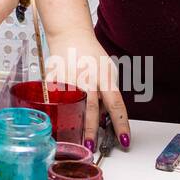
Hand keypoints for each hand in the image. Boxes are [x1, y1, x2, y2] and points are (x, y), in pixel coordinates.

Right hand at [44, 29, 130, 150]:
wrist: (70, 33)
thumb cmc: (91, 53)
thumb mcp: (108, 70)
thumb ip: (108, 92)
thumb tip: (106, 116)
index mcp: (105, 77)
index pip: (117, 106)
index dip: (121, 125)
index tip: (125, 141)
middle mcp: (88, 78)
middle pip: (92, 108)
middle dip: (93, 129)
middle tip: (92, 146)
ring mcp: (70, 78)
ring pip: (72, 105)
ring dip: (75, 124)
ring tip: (75, 139)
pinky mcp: (54, 77)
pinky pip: (54, 96)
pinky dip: (56, 108)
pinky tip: (56, 118)